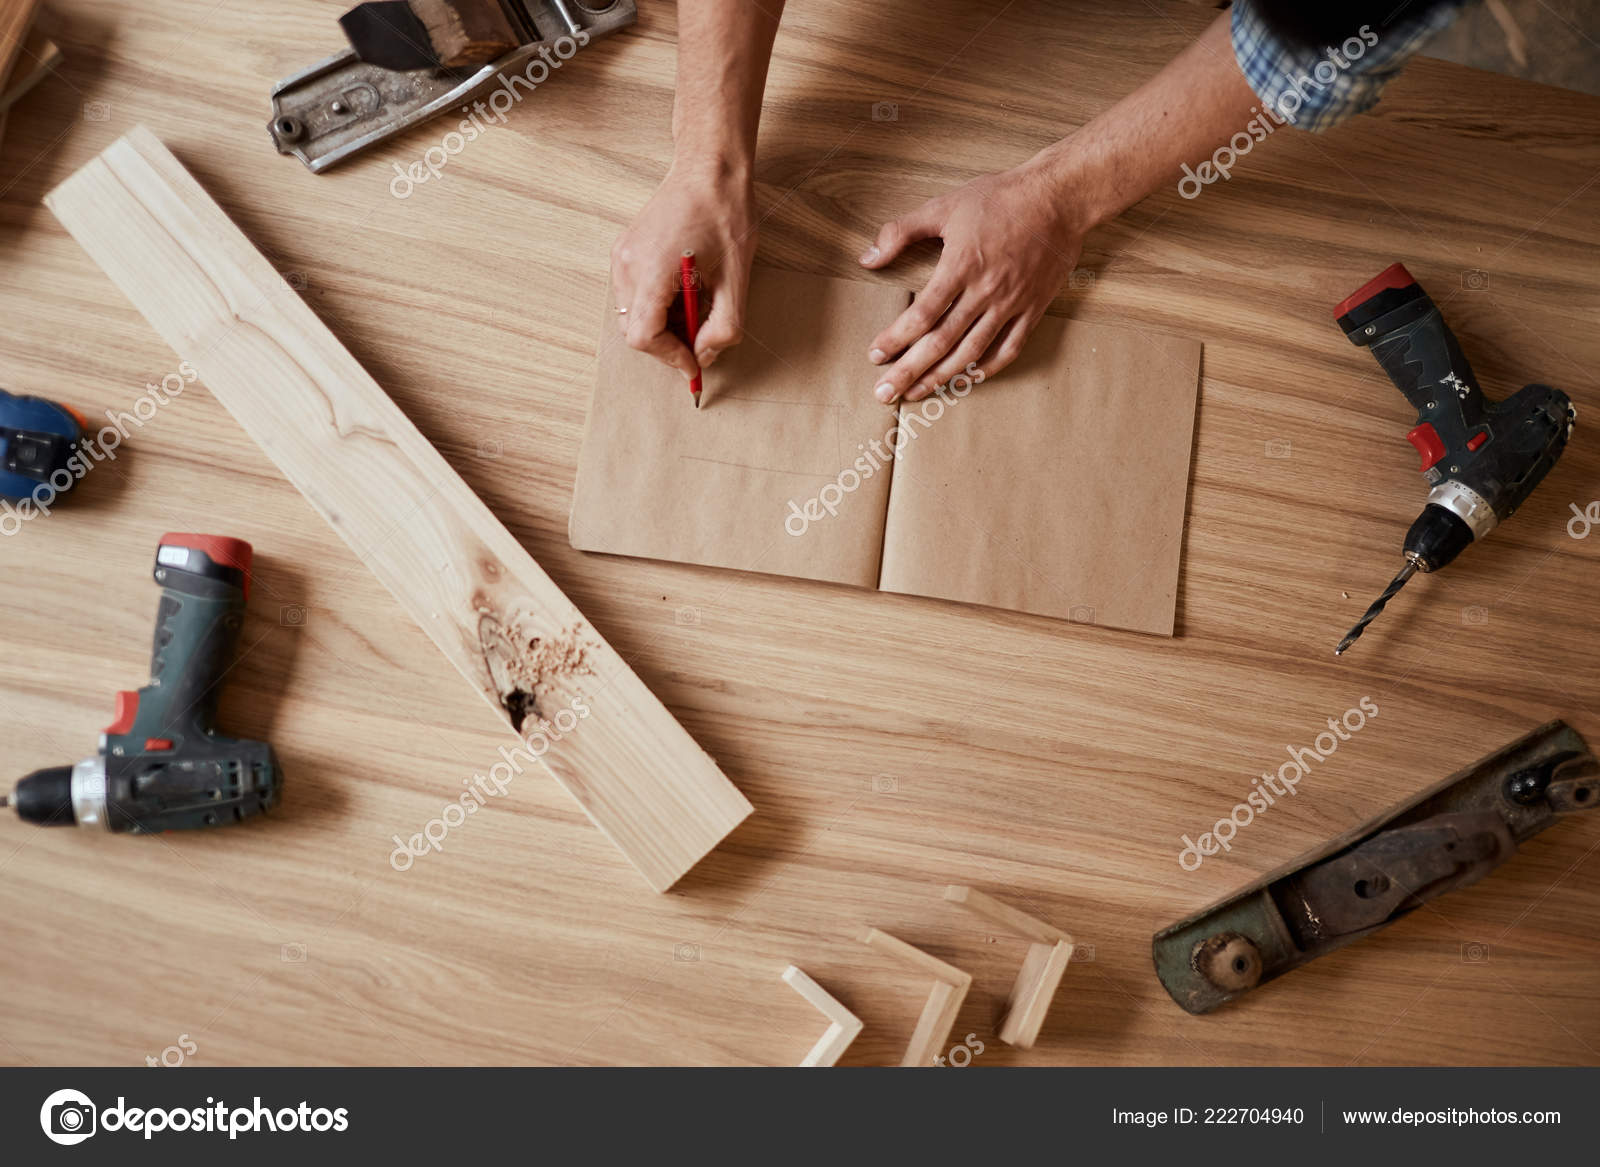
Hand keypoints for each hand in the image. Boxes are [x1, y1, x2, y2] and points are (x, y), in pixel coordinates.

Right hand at [610, 162, 757, 379]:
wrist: (709, 168)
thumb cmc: (724, 213)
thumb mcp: (736, 278)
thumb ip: (723, 325)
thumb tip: (705, 355)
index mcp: (653, 270)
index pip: (644, 336)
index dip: (670, 356)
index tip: (694, 364)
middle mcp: (628, 264)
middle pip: (635, 330)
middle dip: (669, 343)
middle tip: (700, 338)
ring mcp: (622, 256)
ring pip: (632, 315)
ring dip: (663, 324)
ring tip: (696, 309)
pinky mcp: (625, 250)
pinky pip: (633, 294)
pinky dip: (657, 305)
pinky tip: (684, 292)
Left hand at [859, 160, 1086, 402]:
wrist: (1059, 197)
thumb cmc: (1000, 198)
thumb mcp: (944, 206)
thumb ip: (900, 231)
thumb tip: (867, 258)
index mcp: (960, 266)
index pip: (922, 314)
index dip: (896, 339)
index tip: (875, 355)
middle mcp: (985, 291)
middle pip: (941, 342)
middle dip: (909, 371)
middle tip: (885, 392)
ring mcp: (1011, 304)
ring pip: (972, 352)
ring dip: (941, 377)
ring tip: (917, 393)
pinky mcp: (1033, 309)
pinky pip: (1009, 348)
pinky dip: (987, 369)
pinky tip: (967, 379)